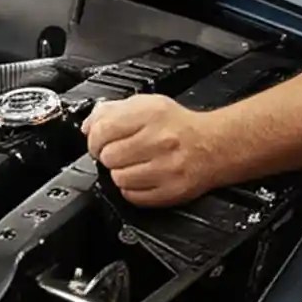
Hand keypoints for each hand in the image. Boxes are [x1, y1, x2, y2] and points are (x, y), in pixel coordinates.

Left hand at [82, 94, 224, 206]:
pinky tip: (141, 177)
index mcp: (151, 114)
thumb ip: (111, 111)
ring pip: (118, 178)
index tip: (99, 142)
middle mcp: (160, 139)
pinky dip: (132, 189)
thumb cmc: (178, 126)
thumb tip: (87, 126)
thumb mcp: (146, 104)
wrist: (214, 146)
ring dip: (120, 173)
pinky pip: (133, 197)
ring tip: (132, 165)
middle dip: (109, 156)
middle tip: (119, 153)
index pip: (102, 130)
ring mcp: (167, 167)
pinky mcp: (171, 191)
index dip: (94, 139)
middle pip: (108, 156)